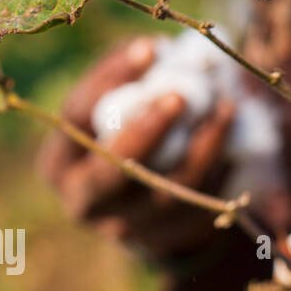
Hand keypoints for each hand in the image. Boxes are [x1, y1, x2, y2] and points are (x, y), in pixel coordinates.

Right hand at [38, 37, 236, 256]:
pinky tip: (230, 141)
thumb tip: (161, 51)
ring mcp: (126, 229)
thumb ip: (128, 82)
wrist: (139, 210)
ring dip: (203, 148)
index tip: (150, 49)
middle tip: (182, 95)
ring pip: (169, 193)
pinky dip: (220, 170)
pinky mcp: (166, 241)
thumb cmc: (120, 138)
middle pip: (114, 171)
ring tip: (227, 108)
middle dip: (149, 130)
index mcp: (60, 162)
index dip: (111, 81)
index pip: (76, 118)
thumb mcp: (111, 111)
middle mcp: (86, 203)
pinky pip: (200, 206)